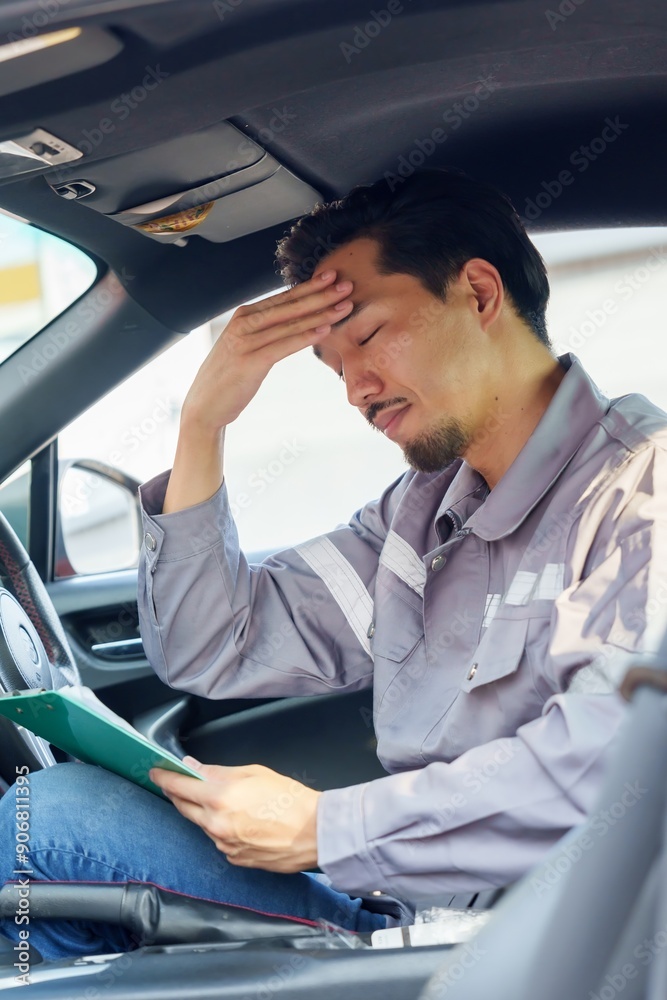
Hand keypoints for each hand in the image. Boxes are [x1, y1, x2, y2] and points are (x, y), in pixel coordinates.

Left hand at [150, 758, 320, 872]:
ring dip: (203, 812)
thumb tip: (197, 769)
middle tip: (176, 783)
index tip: (156, 772)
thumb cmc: (291, 799)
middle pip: (183, 807)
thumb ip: (220, 772)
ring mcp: (223, 844)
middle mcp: (216, 823)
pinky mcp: (233, 858)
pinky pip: (218, 840)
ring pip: (201, 824)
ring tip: (221, 801)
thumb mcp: (255, 772)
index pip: (179, 786)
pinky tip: (239, 821)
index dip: (164, 777)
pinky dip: (221, 829)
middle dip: (178, 794)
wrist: (315, 833)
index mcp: (220, 796)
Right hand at [181, 269, 353, 433]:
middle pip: (289, 306)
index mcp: (243, 316)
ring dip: (320, 314)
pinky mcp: (249, 362)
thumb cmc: (230, 377)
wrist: (204, 406)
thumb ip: (264, 332)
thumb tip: (292, 322)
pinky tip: (325, 331)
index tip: (334, 276)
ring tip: (345, 306)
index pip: (283, 298)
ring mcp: (245, 341)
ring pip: (290, 324)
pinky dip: (305, 337)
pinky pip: (283, 346)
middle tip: (348, 285)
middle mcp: (243, 323)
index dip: (310, 286)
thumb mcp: (245, 347)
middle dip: (321, 294)